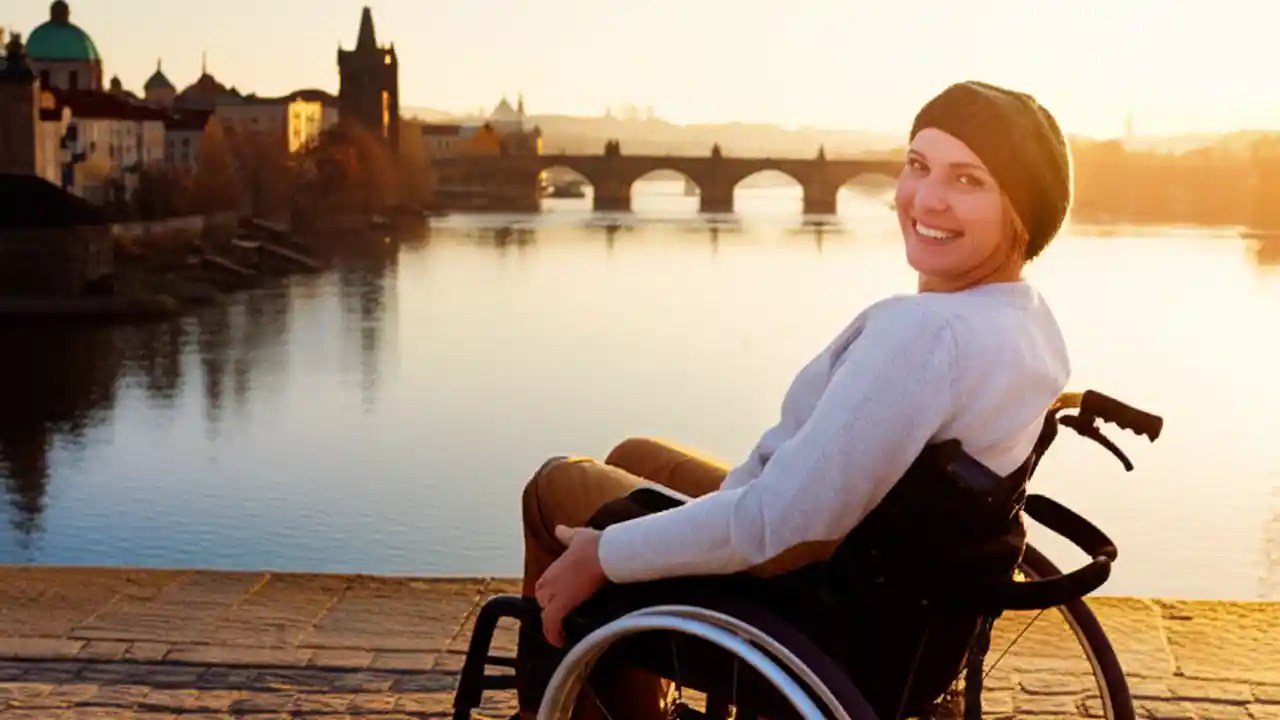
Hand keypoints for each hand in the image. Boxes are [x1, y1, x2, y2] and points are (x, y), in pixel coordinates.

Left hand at [534, 525, 606, 646]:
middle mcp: (548, 582)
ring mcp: (553, 594)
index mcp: (553, 568)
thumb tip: (559, 529)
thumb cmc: (595, 546)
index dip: (549, 595)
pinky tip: (561, 641)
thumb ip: (566, 535)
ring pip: (546, 614)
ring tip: (561, 634)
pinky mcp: (560, 605)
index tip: (559, 601)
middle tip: (563, 617)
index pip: (542, 587)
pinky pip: (551, 625)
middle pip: (542, 601)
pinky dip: (553, 634)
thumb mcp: (577, 537)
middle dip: (550, 608)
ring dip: (552, 624)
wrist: (606, 553)